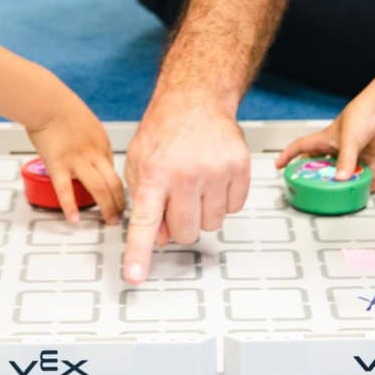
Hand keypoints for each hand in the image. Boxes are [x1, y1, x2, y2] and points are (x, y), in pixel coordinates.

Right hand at [25, 100, 125, 225]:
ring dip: (107, 207)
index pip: (115, 171)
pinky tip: (73, 218)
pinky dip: (71, 206)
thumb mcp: (86, 123)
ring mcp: (77, 160)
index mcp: (102, 144)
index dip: (119, 188)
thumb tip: (89, 155)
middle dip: (120, 203)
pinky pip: (66, 190)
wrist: (47, 101)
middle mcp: (94, 153)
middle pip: (115, 183)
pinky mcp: (58, 164)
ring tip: (108, 220)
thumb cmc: (61, 107)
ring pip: (100, 189)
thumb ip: (90, 142)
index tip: (118, 198)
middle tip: (120, 216)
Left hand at [120, 96, 249, 283]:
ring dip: (203, 212)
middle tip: (177, 198)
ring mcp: (216, 172)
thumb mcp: (140, 163)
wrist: (196, 98)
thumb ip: (146, 203)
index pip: (145, 223)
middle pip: (185, 232)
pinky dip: (224, 201)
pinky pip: (234, 209)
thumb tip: (159, 239)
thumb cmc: (165, 130)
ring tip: (196, 183)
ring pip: (211, 225)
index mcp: (154, 174)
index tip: (134, 276)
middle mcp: (185, 175)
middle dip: (180, 223)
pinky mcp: (240, 169)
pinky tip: (214, 178)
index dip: (139, 253)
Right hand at [274, 93, 374, 188]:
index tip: (279, 166)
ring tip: (343, 193)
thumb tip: (341, 178)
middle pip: (320, 163)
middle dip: (315, 175)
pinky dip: (368, 179)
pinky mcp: (366, 152)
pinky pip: (365, 170)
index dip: (288, 156)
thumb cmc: (361, 113)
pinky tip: (369, 187)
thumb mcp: (349, 140)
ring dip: (344, 180)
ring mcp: (352, 150)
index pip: (300, 147)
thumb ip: (345, 160)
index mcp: (325, 139)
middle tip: (312, 188)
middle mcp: (336, 145)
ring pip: (344, 169)